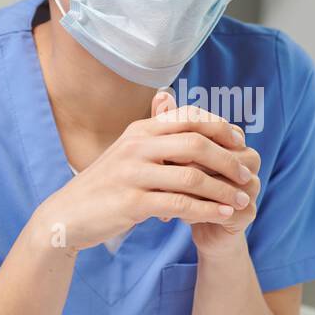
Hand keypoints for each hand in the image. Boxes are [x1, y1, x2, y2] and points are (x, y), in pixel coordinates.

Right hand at [31, 93, 256, 252]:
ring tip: (242, 200)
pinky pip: (180, 204)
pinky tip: (222, 216)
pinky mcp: (132, 202)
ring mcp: (133, 174)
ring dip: (223, 190)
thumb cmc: (105, 185)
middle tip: (247, 174)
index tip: (241, 142)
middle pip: (196, 144)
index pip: (189, 117)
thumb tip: (170, 97)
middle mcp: (137, 146)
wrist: (67, 215)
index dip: (220, 127)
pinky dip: (206, 210)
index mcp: (140, 130)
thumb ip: (156, 134)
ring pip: (192, 177)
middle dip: (228, 160)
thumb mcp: (128, 152)